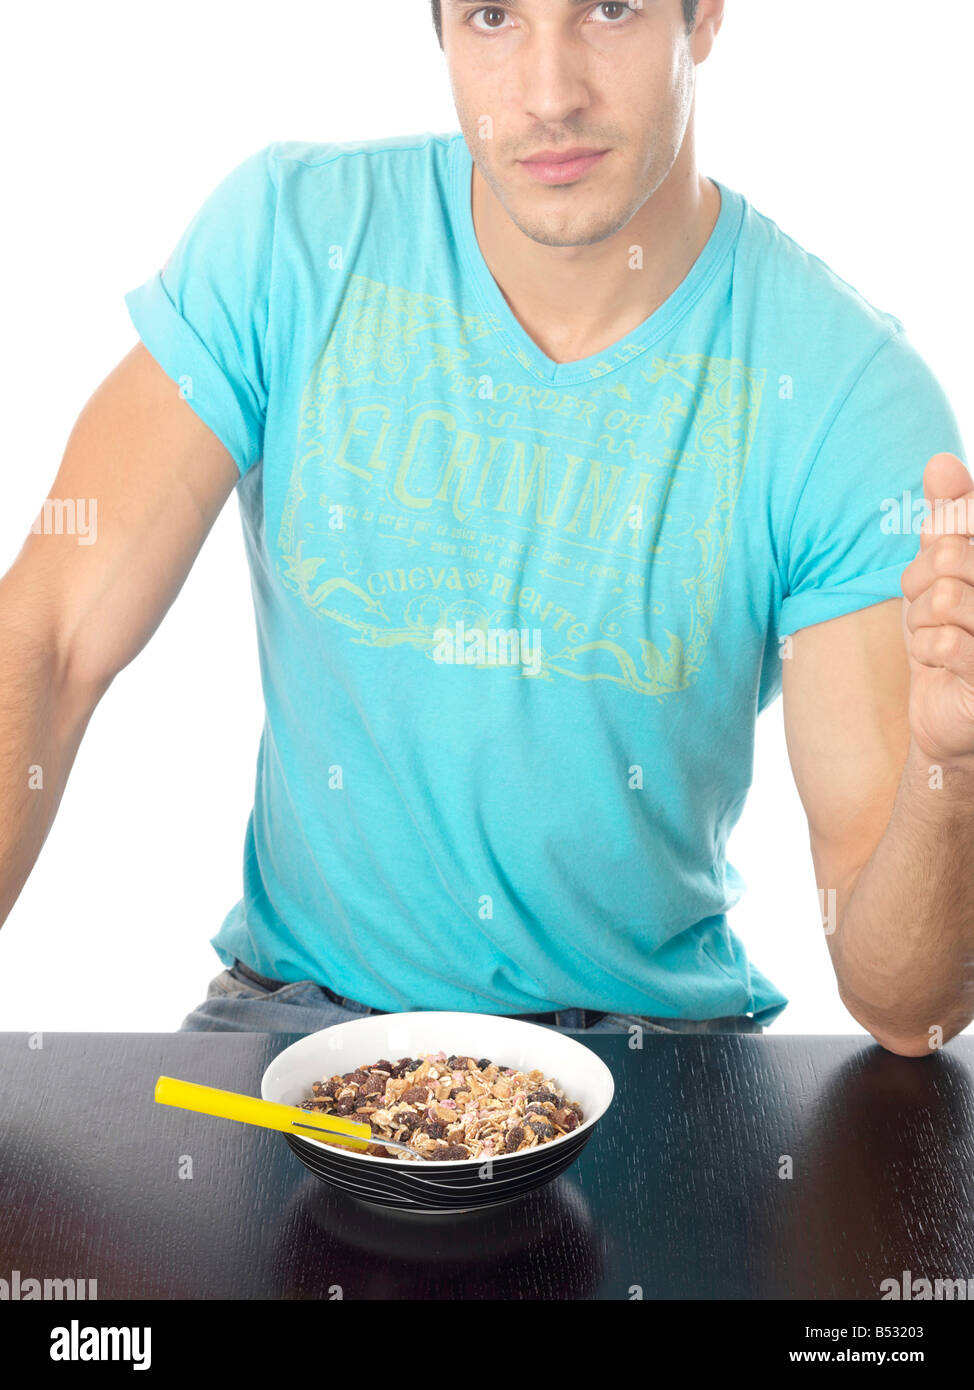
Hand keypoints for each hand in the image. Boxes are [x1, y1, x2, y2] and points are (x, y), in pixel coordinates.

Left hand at [901, 453, 973, 765]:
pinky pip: (946, 642)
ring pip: (945, 598)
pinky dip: (928, 652)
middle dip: (920, 586)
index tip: (941, 568)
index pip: (962, 520)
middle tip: (931, 611)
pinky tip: (940, 663)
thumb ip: (948, 517)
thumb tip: (939, 462)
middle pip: (948, 557)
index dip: (940, 541)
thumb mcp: (939, 570)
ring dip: (922, 623)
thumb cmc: (949, 631)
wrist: (948, 709)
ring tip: (937, 637)